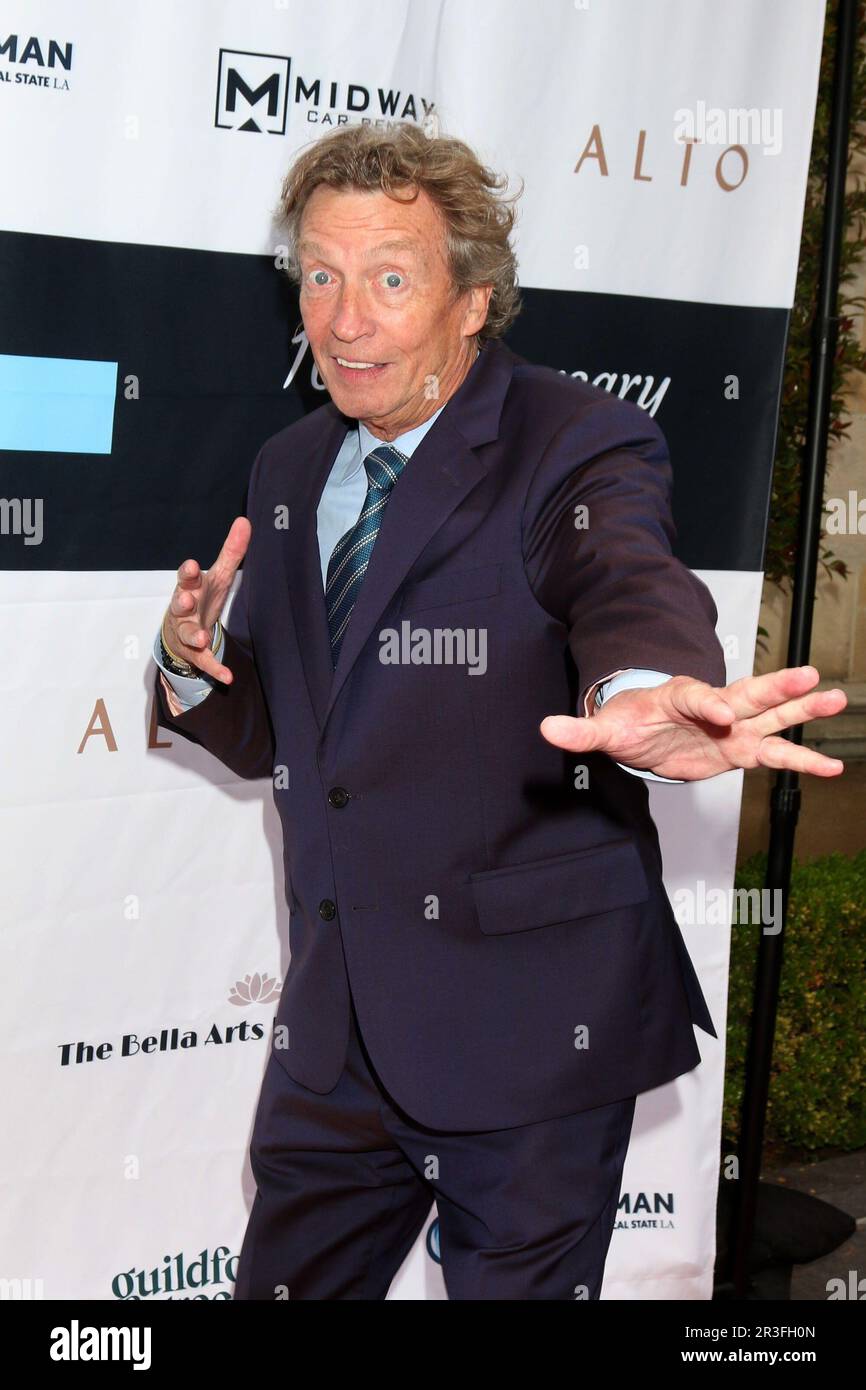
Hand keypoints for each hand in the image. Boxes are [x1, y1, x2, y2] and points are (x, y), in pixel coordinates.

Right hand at [162, 517, 250, 684]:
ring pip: (188, 633)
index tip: (191, 565)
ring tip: (204, 637)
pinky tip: (228, 677)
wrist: (180, 632)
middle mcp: (184, 610)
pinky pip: (203, 662)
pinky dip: (215, 669)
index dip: (187, 573)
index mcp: (190, 588)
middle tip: (186, 599)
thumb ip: (231, 551)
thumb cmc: (201, 597)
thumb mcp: (217, 575)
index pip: (186, 578)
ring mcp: (187, 632)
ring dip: (195, 634)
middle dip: (182, 601)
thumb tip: (245, 521)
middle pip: (179, 604)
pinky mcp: (195, 654)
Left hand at [539, 666, 846, 780]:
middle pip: (749, 694)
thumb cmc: (629, 723)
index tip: (726, 715)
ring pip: (773, 717)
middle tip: (809, 676)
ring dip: (802, 710)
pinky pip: (776, 756)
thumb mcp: (606, 729)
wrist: (645, 732)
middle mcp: (715, 706)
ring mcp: (734, 728)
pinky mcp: (742, 750)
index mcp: (682, 696)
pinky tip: (833, 768)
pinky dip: (803, 762)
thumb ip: (583, 731)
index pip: (700, 698)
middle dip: (778, 686)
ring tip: (836, 700)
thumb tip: (546, 728)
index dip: (712, 705)